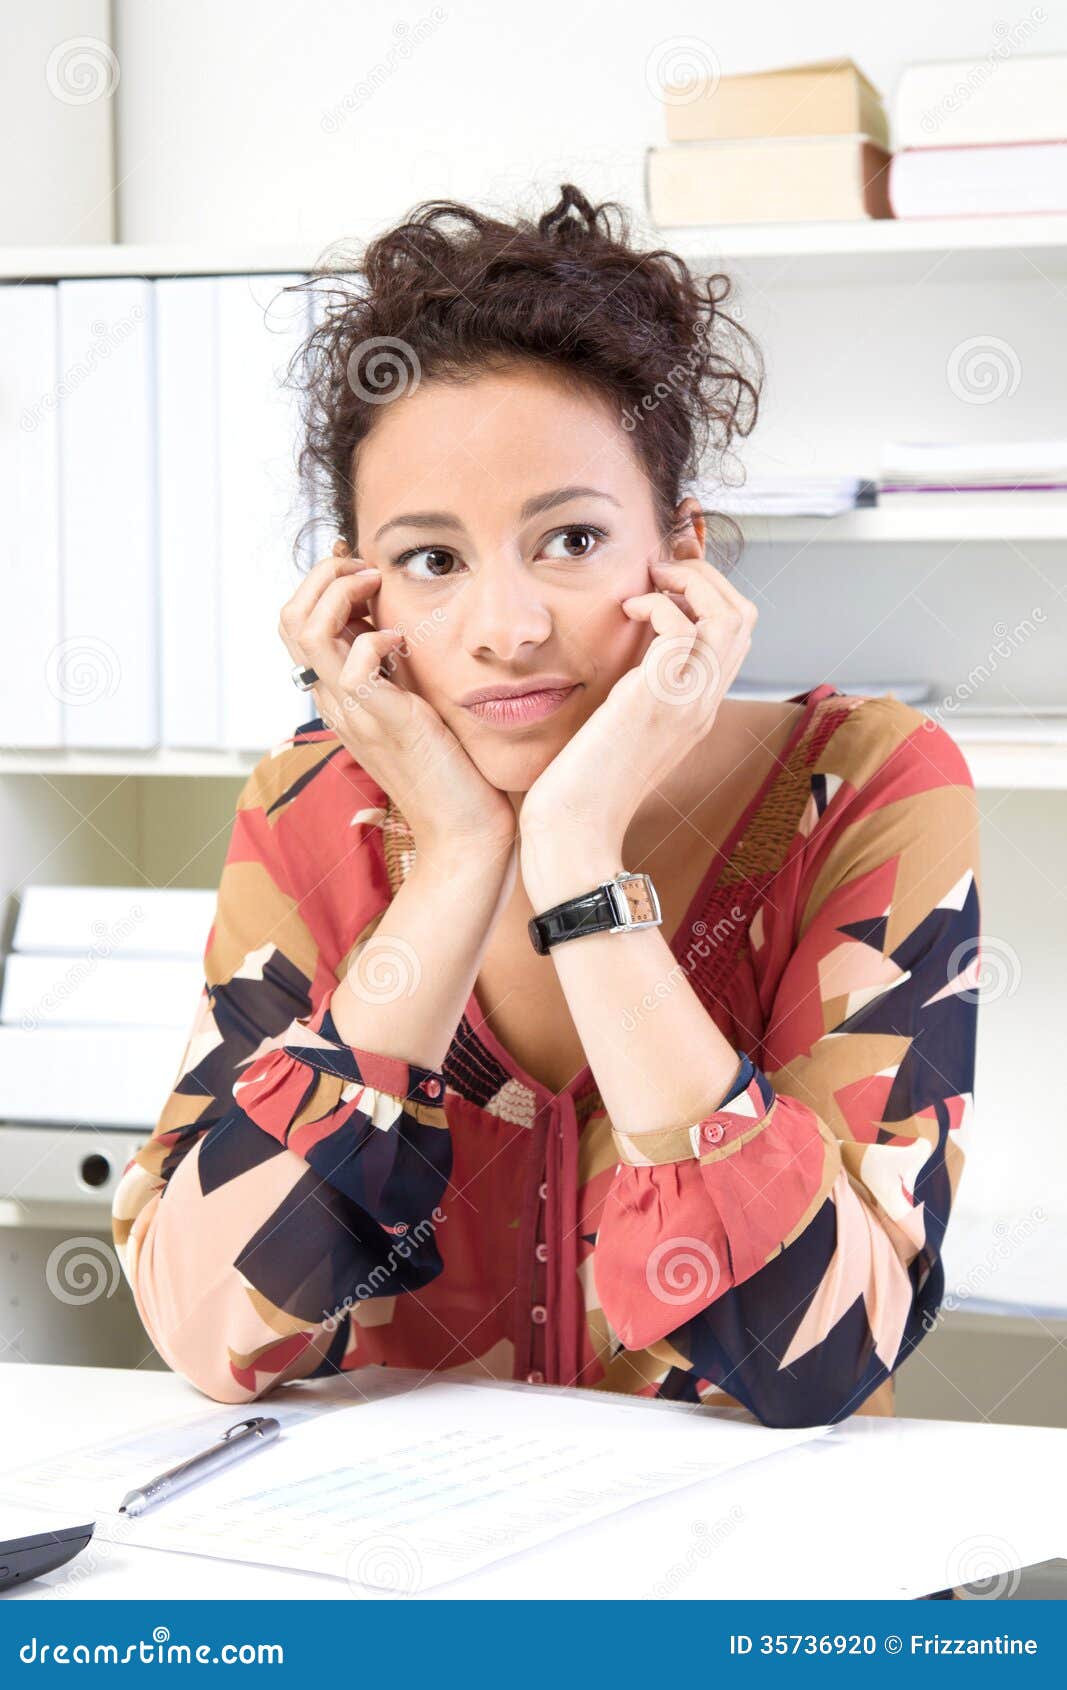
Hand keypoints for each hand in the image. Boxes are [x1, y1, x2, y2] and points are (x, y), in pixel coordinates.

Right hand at [278, 538, 516, 863]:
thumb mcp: (414, 698)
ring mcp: (353, 712)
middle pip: (288, 620)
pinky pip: (353, 665)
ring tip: (378, 588)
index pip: (296, 624)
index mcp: (337, 693)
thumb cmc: (450, 764)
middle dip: (323, 575)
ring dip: (340, 592)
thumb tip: (392, 615)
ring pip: (306, 632)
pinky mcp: (383, 723)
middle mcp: (334, 701)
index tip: (362, 566)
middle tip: (368, 570)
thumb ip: (395, 663)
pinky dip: (375, 638)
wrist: (464, 829)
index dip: (321, 582)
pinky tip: (405, 644)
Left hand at [519, 555, 756, 872]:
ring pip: (727, 615)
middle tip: (660, 573)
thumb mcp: (624, 728)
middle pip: (743, 617)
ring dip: (689, 582)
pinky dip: (656, 604)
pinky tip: (626, 614)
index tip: (666, 586)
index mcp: (698, 710)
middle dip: (706, 578)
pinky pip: (681, 627)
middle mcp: (704, 703)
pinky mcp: (658, 699)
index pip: (735, 637)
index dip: (709, 596)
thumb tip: (630, 650)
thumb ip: (640, 691)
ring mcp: (687, 702)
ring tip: (649, 584)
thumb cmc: (585, 785)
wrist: (577, 829)